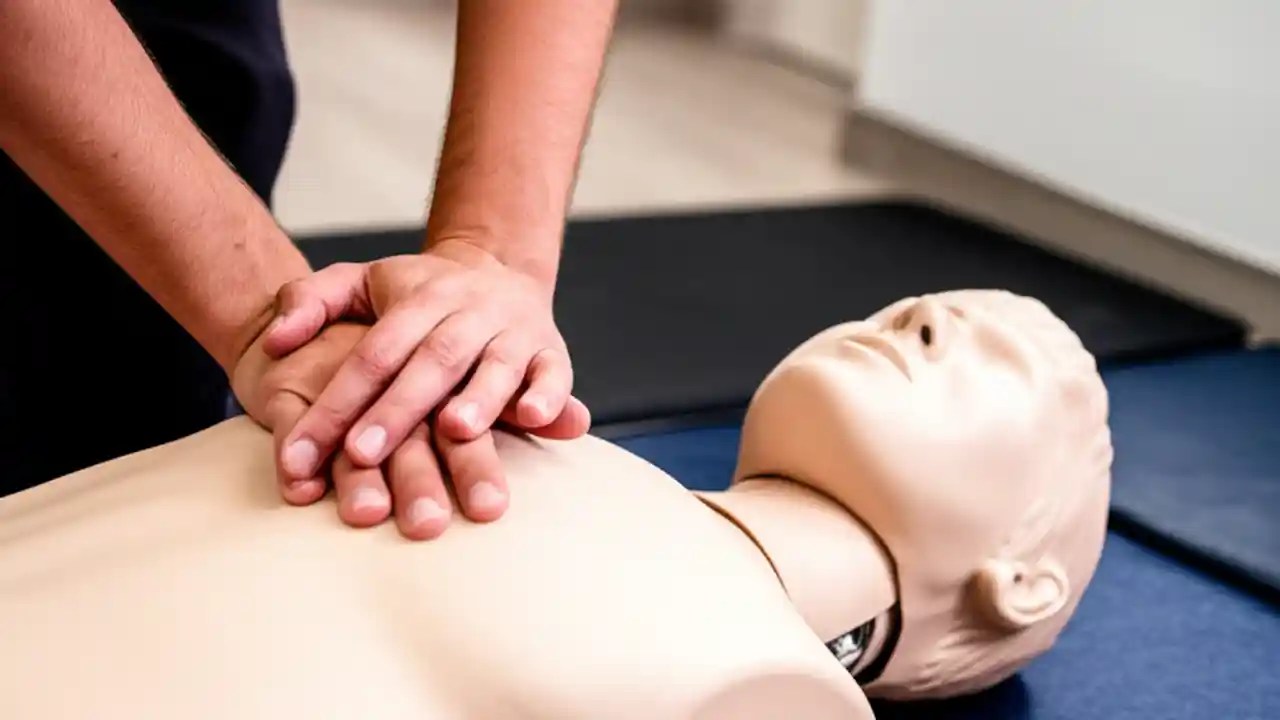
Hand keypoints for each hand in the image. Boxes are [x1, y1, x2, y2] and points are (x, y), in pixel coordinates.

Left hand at [259, 240, 589, 521]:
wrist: (499, 268)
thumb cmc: (418, 292)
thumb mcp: (360, 282)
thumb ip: (309, 301)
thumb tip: (273, 343)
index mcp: (417, 298)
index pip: (373, 352)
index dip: (339, 400)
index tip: (304, 450)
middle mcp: (467, 312)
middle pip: (431, 360)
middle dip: (398, 409)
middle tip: (363, 455)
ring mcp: (512, 330)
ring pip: (495, 362)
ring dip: (480, 397)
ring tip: (456, 433)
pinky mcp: (550, 350)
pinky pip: (555, 371)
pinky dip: (550, 395)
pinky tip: (534, 419)